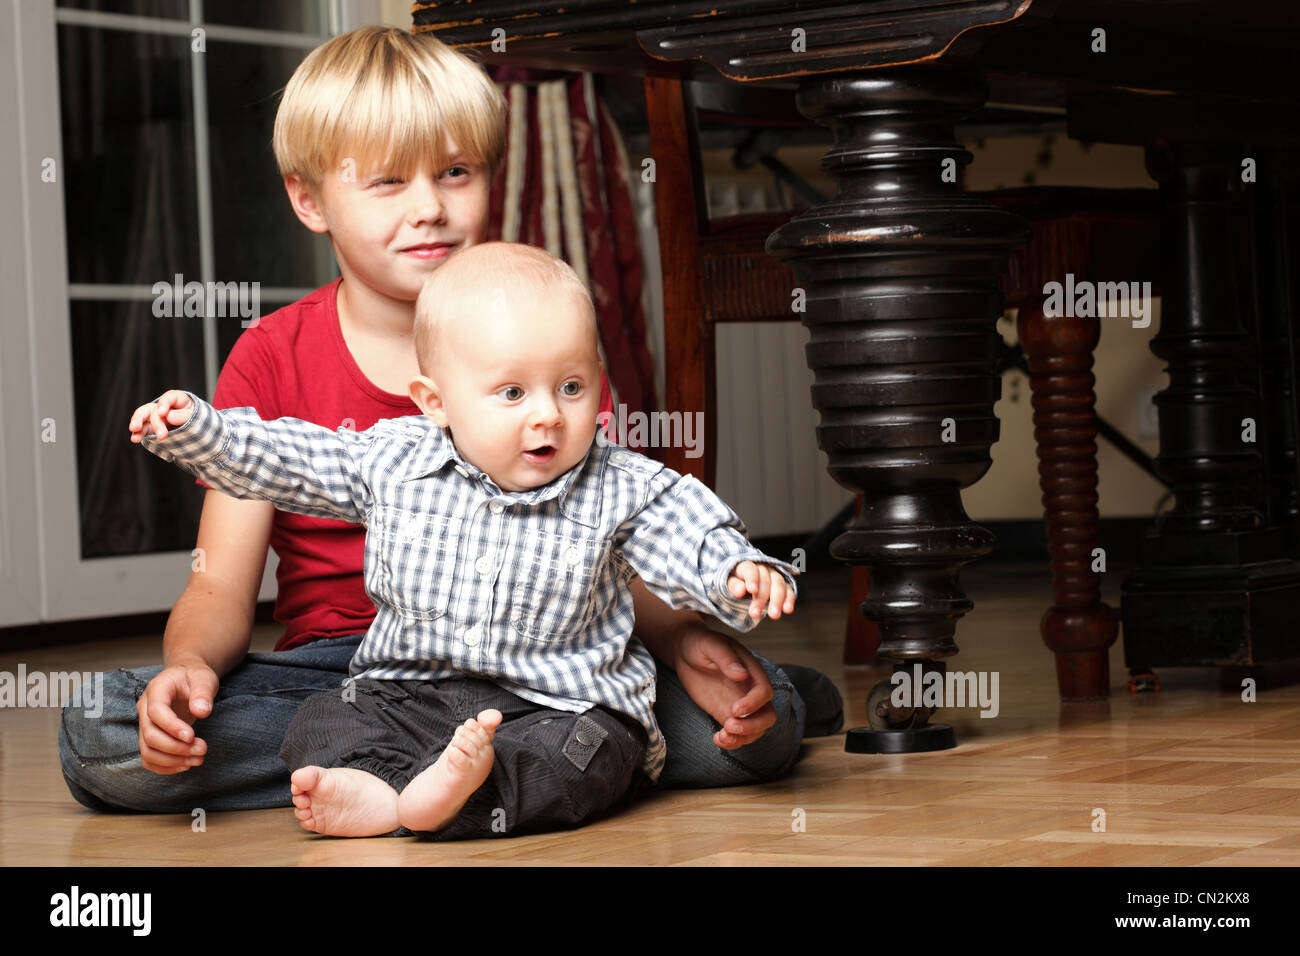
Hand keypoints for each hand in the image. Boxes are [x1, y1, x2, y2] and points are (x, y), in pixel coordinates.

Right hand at [128, 389, 193, 442]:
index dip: (164, 404)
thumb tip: (169, 416)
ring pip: (143, 417)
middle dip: (154, 420)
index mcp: (177, 399)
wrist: (196, 428)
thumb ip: (184, 415)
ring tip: (135, 434)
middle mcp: (163, 406)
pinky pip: (143, 429)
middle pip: (153, 408)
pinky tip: (135, 438)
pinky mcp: (151, 427)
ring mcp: (156, 417)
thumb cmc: (196, 419)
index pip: (169, 398)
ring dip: (139, 425)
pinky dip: (138, 433)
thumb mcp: (196, 416)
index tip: (162, 413)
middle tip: (161, 434)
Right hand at [136, 662, 218, 773]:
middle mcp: (145, 708)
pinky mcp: (149, 736)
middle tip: (202, 749)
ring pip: (147, 751)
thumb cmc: (194, 677)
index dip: (172, 727)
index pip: (156, 712)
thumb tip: (201, 712)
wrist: (185, 678)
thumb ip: (203, 692)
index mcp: (157, 690)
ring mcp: (145, 724)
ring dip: (172, 761)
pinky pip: (149, 758)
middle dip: (176, 748)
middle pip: (150, 735)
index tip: (192, 736)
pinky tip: (185, 765)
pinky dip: (165, 767)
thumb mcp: (203, 677)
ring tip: (198, 759)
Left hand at [673, 626, 776, 748]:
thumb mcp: (710, 645)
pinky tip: (717, 738)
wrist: (685, 651)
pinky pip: (738, 733)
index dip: (754, 703)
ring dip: (742, 738)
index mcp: (752, 671)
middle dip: (753, 726)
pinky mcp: (726, 714)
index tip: (735, 709)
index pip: (765, 692)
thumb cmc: (700, 643)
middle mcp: (750, 690)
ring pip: (755, 729)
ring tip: (721, 736)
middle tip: (729, 726)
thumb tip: (742, 674)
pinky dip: (732, 741)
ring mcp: (740, 704)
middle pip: (767, 715)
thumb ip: (726, 658)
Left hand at [727, 561, 795, 620]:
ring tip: (774, 614)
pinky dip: (789, 600)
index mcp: (746, 566)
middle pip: (765, 580)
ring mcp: (774, 576)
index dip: (752, 579)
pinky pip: (789, 590)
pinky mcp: (783, 585)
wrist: (744, 584)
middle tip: (755, 613)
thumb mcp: (729, 583)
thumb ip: (733, 585)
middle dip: (761, 597)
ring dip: (777, 600)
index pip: (750, 570)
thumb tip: (740, 590)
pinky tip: (787, 609)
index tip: (752, 590)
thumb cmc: (735, 583)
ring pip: (779, 584)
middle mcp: (763, 568)